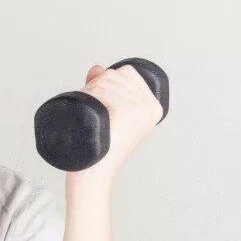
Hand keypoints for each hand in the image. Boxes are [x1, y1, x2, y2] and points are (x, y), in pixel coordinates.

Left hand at [72, 63, 164, 184]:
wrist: (94, 173)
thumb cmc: (98, 146)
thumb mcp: (107, 113)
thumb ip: (104, 88)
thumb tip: (97, 67)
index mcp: (152, 106)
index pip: (127, 72)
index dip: (106, 80)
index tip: (97, 101)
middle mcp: (152, 106)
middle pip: (115, 73)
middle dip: (94, 86)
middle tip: (89, 110)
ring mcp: (142, 108)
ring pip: (106, 80)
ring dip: (89, 92)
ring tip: (88, 114)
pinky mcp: (130, 111)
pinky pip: (101, 91)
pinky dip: (89, 98)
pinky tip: (90, 114)